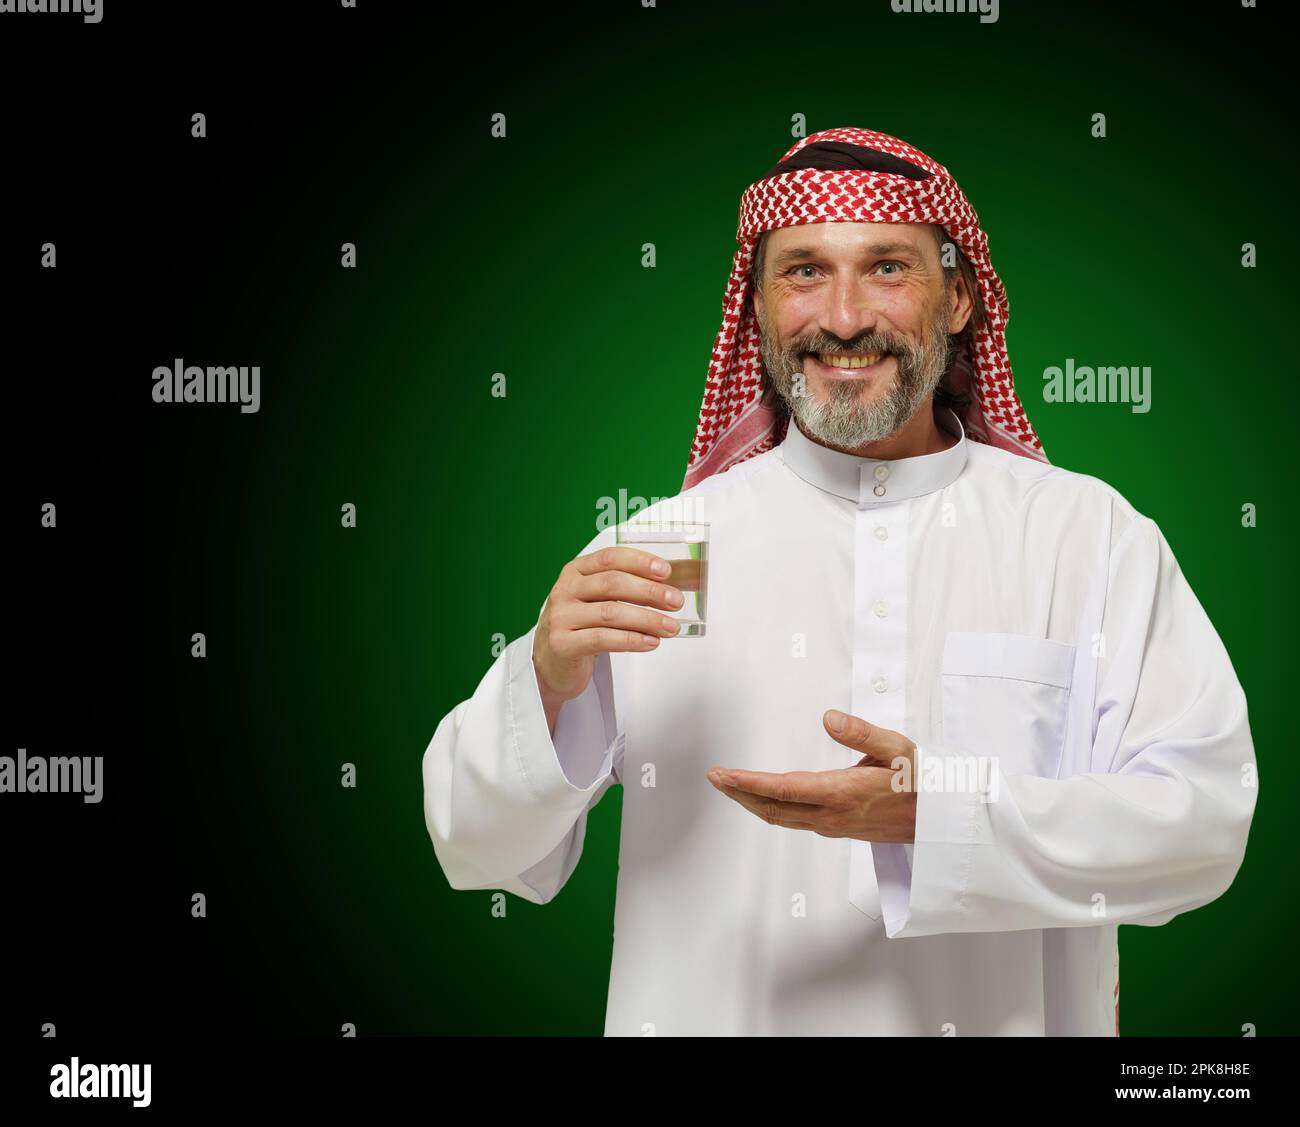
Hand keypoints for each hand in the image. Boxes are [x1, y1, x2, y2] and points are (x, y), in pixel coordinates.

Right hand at [533, 546, 683, 730]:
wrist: (551, 662)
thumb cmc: (581, 626)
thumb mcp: (597, 600)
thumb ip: (626, 589)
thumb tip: (671, 587)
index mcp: (576, 571)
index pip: (610, 557)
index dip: (640, 561)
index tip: (666, 571)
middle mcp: (565, 590)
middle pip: (613, 583)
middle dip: (650, 591)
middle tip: (676, 601)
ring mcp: (560, 617)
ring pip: (611, 612)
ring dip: (647, 619)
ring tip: (670, 628)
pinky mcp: (562, 643)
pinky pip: (603, 639)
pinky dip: (632, 640)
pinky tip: (651, 642)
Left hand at [705, 709, 918, 842]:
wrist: (942, 819)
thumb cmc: (922, 781)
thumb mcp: (897, 748)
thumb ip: (861, 732)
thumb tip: (828, 718)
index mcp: (842, 793)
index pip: (782, 790)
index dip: (746, 783)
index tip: (721, 775)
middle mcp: (833, 815)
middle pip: (773, 809)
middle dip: (739, 793)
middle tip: (715, 778)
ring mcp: (834, 825)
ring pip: (782, 818)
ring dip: (753, 802)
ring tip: (730, 786)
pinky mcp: (839, 828)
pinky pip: (795, 821)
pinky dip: (772, 808)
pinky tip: (766, 798)